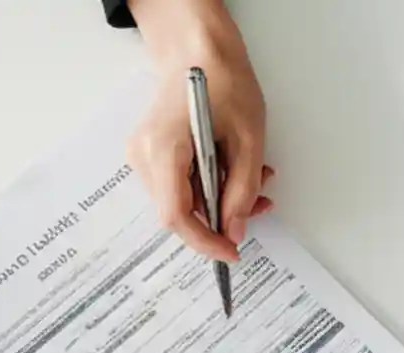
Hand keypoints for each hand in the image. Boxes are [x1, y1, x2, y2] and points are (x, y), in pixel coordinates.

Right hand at [127, 0, 272, 261]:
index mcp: (163, 149)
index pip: (176, 215)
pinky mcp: (153, 155)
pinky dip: (212, 186)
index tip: (232, 251)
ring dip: (221, 200)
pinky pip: (182, 185)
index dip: (204, 240)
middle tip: (259, 204)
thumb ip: (242, 188)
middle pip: (179, 211)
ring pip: (183, 201)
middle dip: (221, 218)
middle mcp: (144, 156)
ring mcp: (144, 156)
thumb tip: (235, 230)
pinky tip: (235, 170)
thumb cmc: (223, 82)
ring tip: (256, 180)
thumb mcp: (248, 138)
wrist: (199, 51)